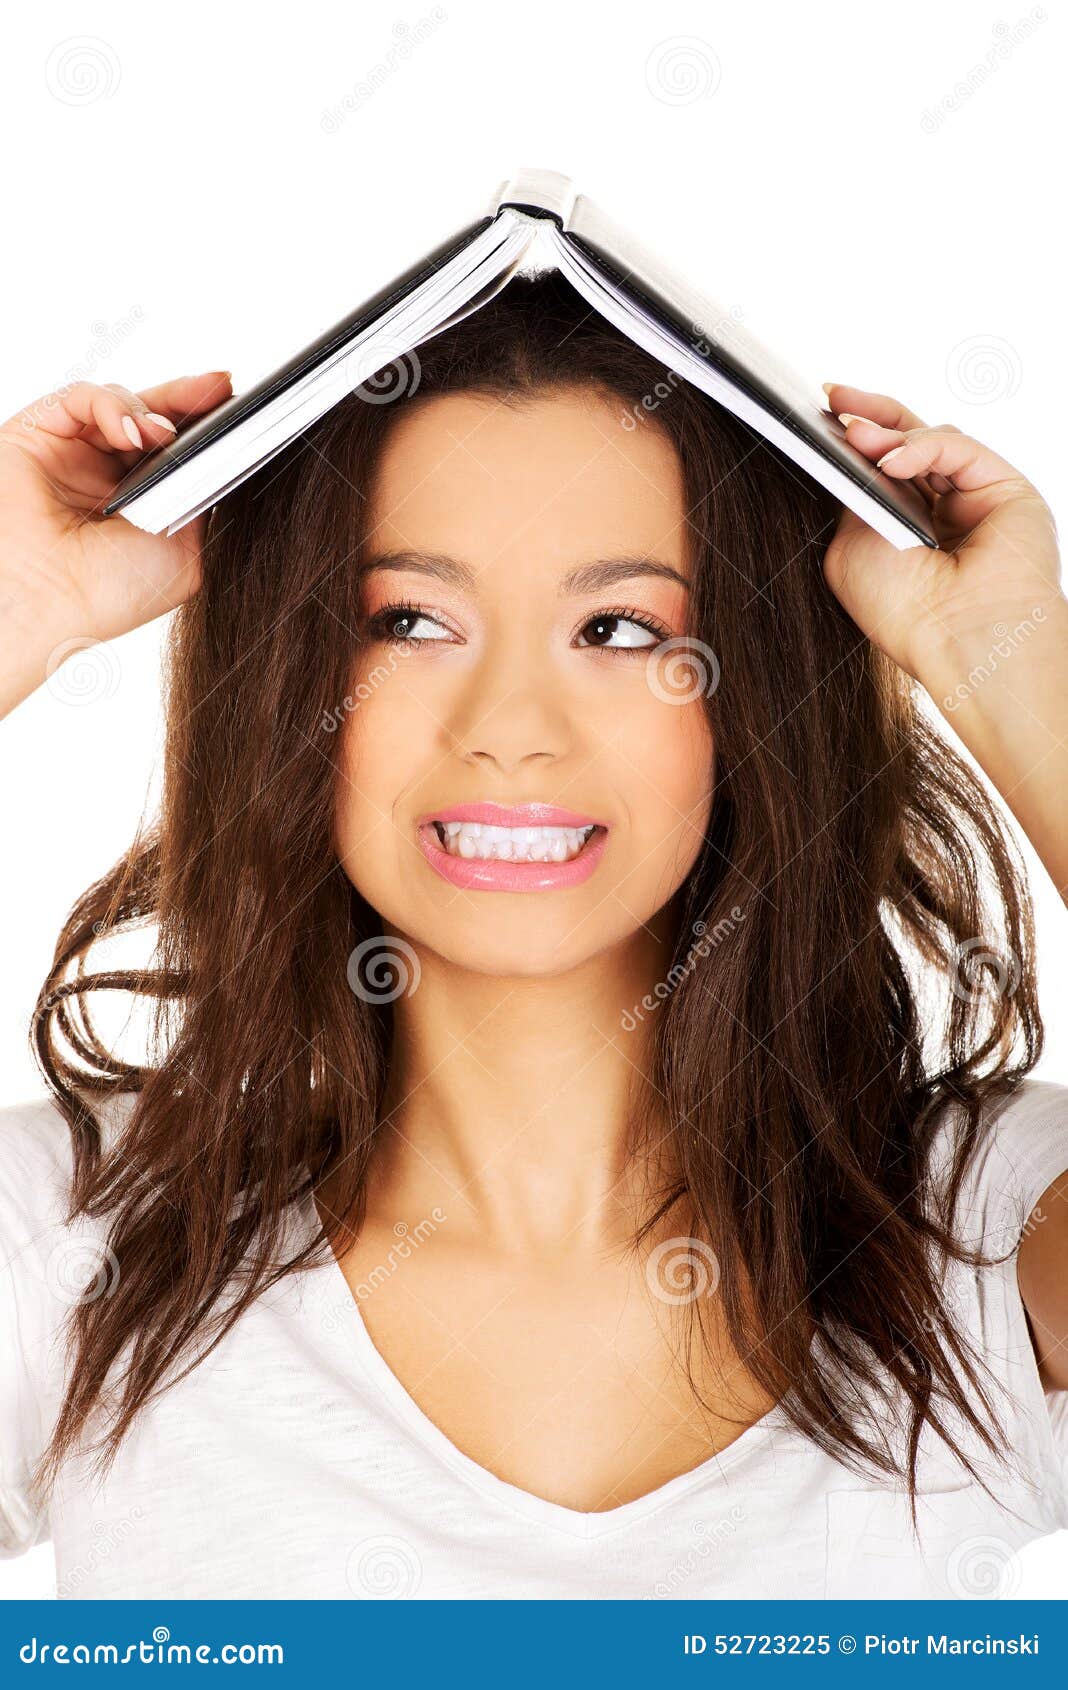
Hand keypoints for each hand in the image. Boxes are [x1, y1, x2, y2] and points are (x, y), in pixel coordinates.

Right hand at [0, 373, 230, 714]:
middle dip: (189, 401)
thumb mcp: (184, 553)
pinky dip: (110, 405)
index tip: (239, 411)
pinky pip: (81, 398)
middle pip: (154, 417)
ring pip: (121, 402)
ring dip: (149, 410)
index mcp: (139, 505)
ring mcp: (73, 453)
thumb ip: (200, 503)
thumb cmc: (107, 593)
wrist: (47, 599)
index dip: (206, 429)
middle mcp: (105, 477)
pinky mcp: (40, 431)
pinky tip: (128, 433)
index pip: (177, 452)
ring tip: (161, 435)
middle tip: (220, 387)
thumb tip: (220, 463)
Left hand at [820, 382, 1062, 686]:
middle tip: (832, 395)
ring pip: (930, 440)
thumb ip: (853, 497)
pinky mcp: (1003, 487)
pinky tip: (891, 461)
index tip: (817, 417)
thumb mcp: (852, 547)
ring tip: (854, 435)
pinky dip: (922, 447)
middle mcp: (939, 514)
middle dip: (866, 418)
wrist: (960, 638)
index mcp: (903, 534)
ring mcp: (973, 498)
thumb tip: (852, 453)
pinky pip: (958, 448)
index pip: (877, 474)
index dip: (850, 444)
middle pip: (903, 445)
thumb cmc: (904, 612)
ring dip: (886, 433)